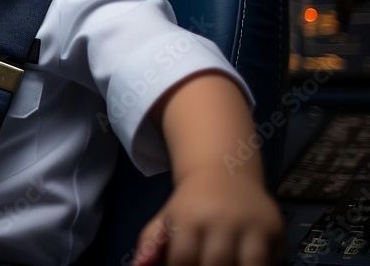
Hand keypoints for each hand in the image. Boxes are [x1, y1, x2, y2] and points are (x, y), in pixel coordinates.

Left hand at [132, 168, 284, 265]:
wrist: (225, 170)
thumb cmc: (191, 205)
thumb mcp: (166, 219)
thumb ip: (150, 243)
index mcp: (190, 218)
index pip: (184, 258)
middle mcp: (222, 220)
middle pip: (217, 264)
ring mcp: (252, 224)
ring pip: (251, 264)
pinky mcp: (276, 228)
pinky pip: (273, 260)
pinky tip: (246, 263)